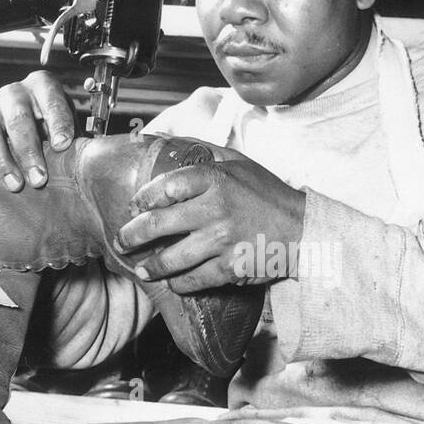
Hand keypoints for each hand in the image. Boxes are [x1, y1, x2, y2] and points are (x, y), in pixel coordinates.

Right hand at [0, 70, 75, 189]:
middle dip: (30, 150)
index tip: (64, 145)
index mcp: (43, 87)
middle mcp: (15, 93)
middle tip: (40, 178)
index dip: (58, 120)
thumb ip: (74, 140)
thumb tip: (86, 162)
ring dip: (2, 158)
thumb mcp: (67, 130)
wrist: (27, 130)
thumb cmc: (51, 132)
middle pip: (19, 118)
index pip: (51, 98)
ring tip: (14, 184)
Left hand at [116, 152, 306, 291]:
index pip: (165, 186)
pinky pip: (192, 280)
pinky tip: (173, 282)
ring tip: (141, 269)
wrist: (302, 230)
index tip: (135, 205)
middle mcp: (214, 209)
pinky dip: (178, 283)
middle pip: (157, 224)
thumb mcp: (239, 162)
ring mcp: (221, 241)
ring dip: (150, 267)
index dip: (143, 198)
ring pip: (170, 259)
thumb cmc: (267, 194)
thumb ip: (204, 151)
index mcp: (215, 179)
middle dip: (132, 236)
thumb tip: (167, 139)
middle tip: (122, 241)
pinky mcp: (229, 268)